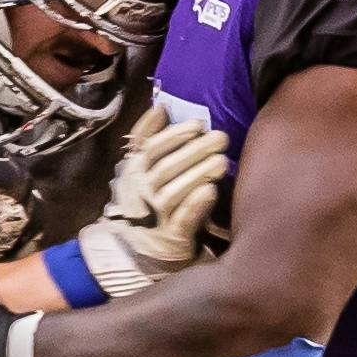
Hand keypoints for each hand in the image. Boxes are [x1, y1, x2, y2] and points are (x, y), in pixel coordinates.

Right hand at [75, 104, 227, 296]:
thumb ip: (147, 139)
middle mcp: (141, 192)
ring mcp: (154, 215)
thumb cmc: (144, 201)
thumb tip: (161, 107)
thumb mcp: (138, 169)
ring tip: (222, 161)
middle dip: (194, 151)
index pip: (151, 149)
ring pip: (174, 192)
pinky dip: (196, 205)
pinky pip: (182, 219)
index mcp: (134, 172)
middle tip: (220, 138)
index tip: (198, 124)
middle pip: (166, 167)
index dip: (174, 135)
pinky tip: (211, 191)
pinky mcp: (170, 237)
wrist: (134, 249)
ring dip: (198, 174)